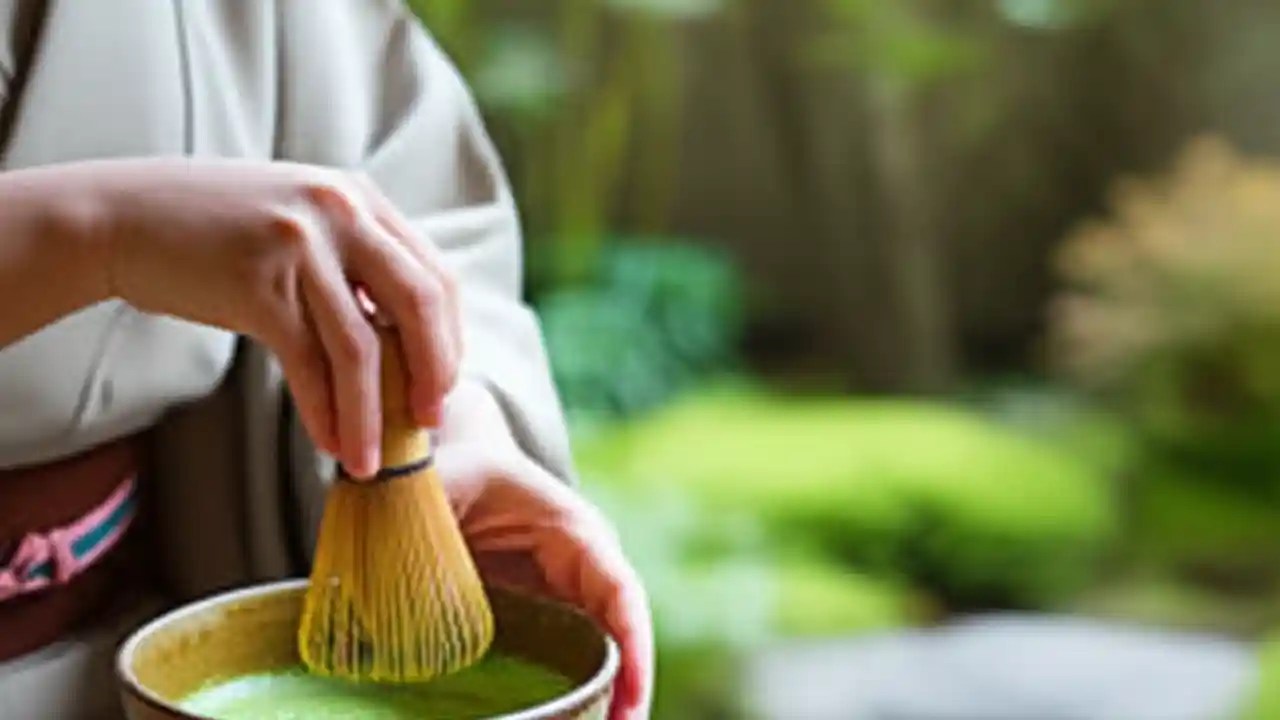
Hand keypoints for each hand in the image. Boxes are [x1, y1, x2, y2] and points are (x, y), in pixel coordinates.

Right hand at [88, 157, 459, 476]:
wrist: (119, 218)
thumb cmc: (215, 233)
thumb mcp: (302, 224)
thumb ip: (356, 264)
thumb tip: (407, 344)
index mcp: (360, 198)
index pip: (435, 275)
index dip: (449, 338)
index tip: (443, 385)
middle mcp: (340, 213)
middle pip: (420, 304)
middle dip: (433, 372)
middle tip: (428, 422)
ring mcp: (300, 246)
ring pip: (360, 347)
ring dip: (371, 415)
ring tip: (370, 461)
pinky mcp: (258, 285)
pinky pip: (308, 364)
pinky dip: (325, 412)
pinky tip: (330, 443)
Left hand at [437, 383, 653, 719]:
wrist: (454, 457)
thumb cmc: (449, 463)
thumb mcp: (437, 488)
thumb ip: (424, 536)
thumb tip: (397, 603)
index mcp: (573, 529)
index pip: (619, 593)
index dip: (631, 649)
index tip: (630, 700)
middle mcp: (584, 565)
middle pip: (619, 635)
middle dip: (623, 690)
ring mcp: (568, 593)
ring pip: (597, 653)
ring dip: (596, 698)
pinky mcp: (546, 613)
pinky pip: (567, 658)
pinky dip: (567, 693)